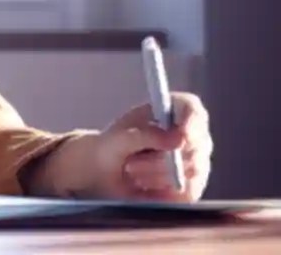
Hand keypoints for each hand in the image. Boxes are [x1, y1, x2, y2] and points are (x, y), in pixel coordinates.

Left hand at [86, 92, 212, 200]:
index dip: (191, 121)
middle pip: (194, 146)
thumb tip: (180, 139)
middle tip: (130, 165)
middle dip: (160, 159)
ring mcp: (197, 161)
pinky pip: (188, 193)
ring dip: (156, 175)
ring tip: (131, 172)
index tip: (183, 134)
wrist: (105, 171)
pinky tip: (144, 186)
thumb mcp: (119, 138)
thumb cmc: (112, 146)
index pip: (192, 109)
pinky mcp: (193, 186)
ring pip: (190, 171)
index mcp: (172, 111)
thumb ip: (146, 135)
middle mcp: (191, 135)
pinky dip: (163, 193)